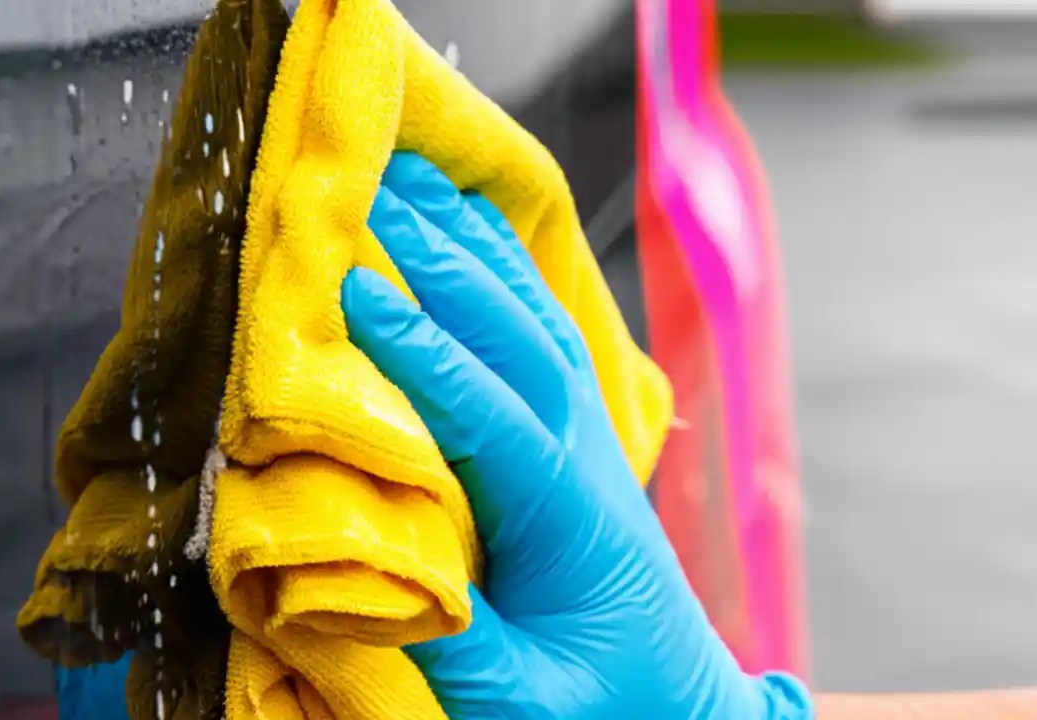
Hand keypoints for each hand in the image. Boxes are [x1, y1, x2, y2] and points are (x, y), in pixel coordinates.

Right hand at [341, 152, 812, 719]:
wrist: (681, 703)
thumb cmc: (602, 706)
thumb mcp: (522, 702)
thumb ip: (448, 645)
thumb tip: (355, 574)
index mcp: (572, 519)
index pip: (494, 414)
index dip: (425, 354)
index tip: (355, 293)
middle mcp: (587, 457)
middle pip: (520, 338)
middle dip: (445, 264)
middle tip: (372, 196)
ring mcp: (591, 437)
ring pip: (537, 321)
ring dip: (474, 249)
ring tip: (414, 183)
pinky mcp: (582, 434)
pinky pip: (546, 334)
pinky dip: (506, 273)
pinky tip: (470, 230)